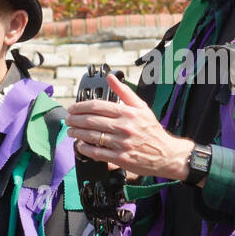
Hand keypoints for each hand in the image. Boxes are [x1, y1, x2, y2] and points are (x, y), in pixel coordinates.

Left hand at [64, 72, 193, 180]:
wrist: (166, 154)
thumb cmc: (152, 130)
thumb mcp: (142, 107)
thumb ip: (125, 92)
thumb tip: (110, 77)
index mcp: (128, 113)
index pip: (98, 106)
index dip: (81, 106)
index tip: (73, 108)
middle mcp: (124, 127)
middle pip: (91, 121)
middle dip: (74, 120)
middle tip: (68, 119)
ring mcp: (122, 143)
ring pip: (92, 136)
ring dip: (77, 133)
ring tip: (71, 131)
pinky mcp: (120, 158)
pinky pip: (97, 153)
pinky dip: (85, 149)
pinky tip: (80, 145)